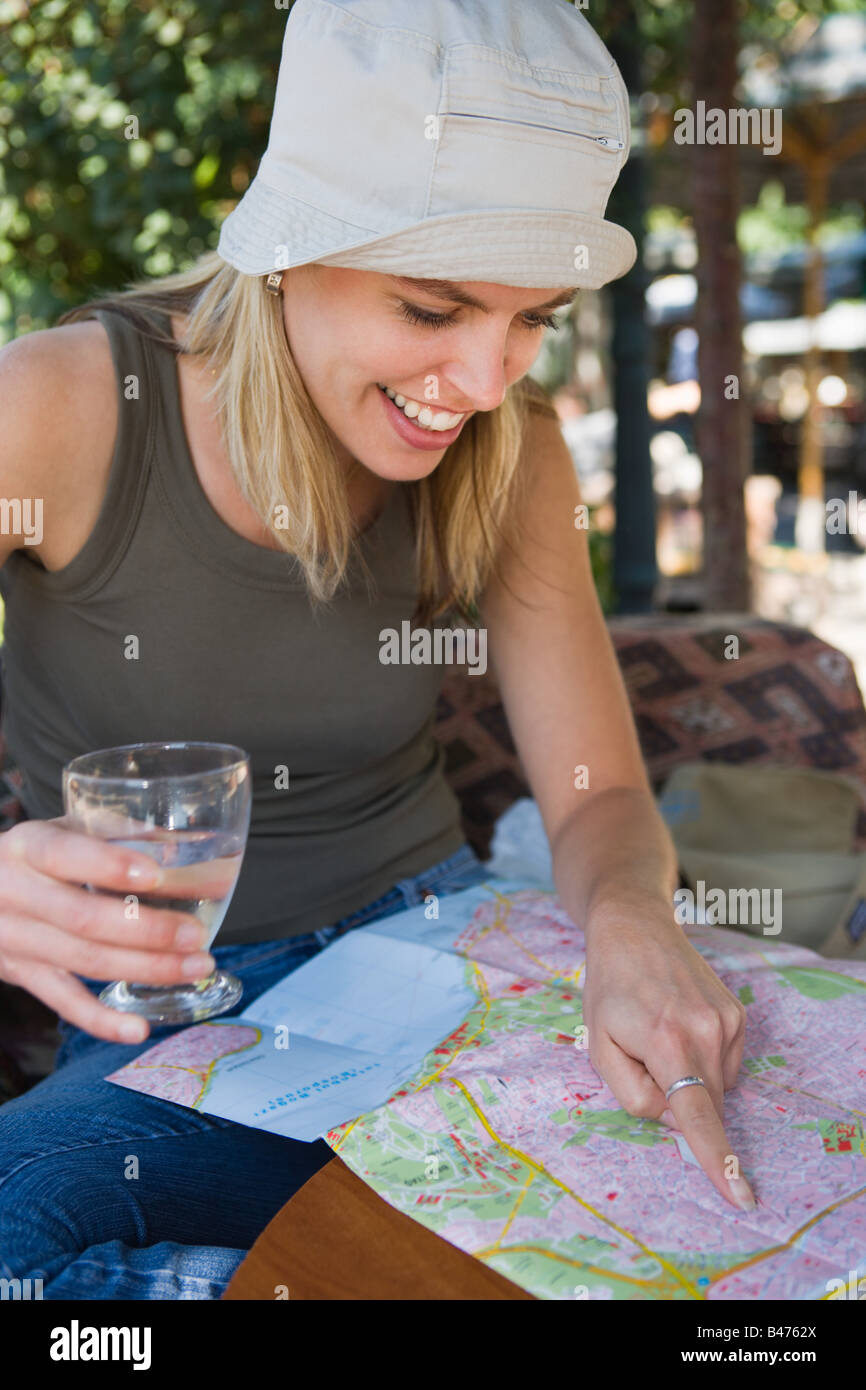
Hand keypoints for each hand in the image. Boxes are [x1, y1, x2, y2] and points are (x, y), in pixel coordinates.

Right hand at [0, 815, 215, 1043]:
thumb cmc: (36, 856)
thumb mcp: (64, 830)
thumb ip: (118, 833)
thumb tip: (190, 846)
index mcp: (28, 847)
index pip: (63, 854)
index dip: (108, 866)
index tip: (155, 875)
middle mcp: (16, 893)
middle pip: (83, 918)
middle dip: (148, 929)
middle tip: (195, 934)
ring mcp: (16, 940)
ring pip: (84, 960)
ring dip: (145, 968)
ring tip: (196, 966)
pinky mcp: (22, 975)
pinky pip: (63, 1002)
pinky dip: (101, 1020)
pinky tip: (139, 1028)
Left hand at [581, 898, 754, 1210]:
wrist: (635, 929)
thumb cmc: (609, 989)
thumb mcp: (599, 1046)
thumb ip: (632, 1094)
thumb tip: (673, 1118)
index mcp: (666, 1042)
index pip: (697, 1116)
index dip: (718, 1160)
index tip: (741, 1195)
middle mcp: (706, 1031)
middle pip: (701, 1103)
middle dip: (673, 1097)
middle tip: (642, 1052)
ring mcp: (727, 1021)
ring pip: (714, 1086)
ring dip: (688, 1077)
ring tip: (659, 1031)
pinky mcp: (738, 1014)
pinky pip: (724, 1064)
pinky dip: (702, 1059)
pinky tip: (679, 1024)